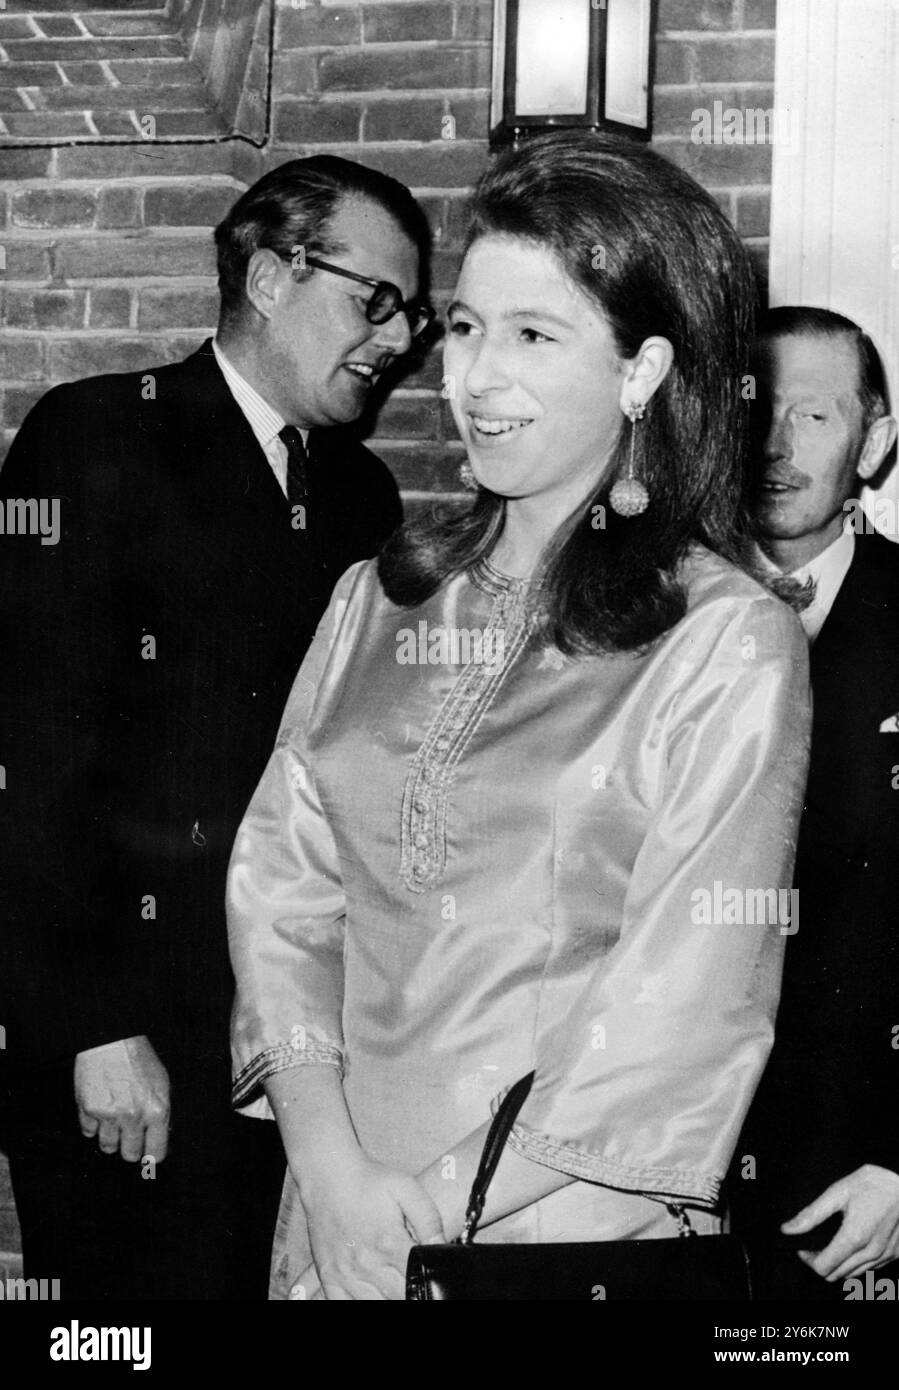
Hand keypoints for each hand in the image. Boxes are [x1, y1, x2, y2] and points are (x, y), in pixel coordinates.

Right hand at [74, 1035, 169, 1163]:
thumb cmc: (138, 1059)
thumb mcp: (161, 1084)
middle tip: (128, 1134)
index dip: (151, 1154)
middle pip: (130, 1155)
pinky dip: (93, 1125)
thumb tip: (158, 1139)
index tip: (147, 1153)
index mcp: (157, 1110)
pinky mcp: (88, 1110)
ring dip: (110, 1137)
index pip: (156, 1153)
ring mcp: (110, 1115)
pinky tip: (99, 1108)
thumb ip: (160, 1113)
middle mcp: (134, 1116)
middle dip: (129, 1147)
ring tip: (113, 1119)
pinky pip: (88, 1132)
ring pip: (108, 1147)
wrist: (111, 1040)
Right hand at [299, 1149, 444, 1300]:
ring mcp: (345, 1274)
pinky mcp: (328, 1277)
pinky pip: (344, 1306)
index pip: (419, 1279)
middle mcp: (366, 1264)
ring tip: (393, 1278)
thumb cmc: (369, 1181)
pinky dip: (361, 1303)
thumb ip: (429, 1219)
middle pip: (400, 1297)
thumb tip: (444, 1248)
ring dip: (388, 1296)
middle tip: (413, 1273)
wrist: (328, 1176)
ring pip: (375, 1305)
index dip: (430, 1278)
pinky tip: (371, 1291)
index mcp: (389, 1243)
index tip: (430, 1270)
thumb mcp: (407, 1188)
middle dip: (412, 1288)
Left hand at [781, 1165, 898, 1279]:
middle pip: (836, 1275)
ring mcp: (885, 1256)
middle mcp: (871, 1252)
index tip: (803, 1248)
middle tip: (815, 1247)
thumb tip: (787, 1229)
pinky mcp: (894, 1255)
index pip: (824, 1268)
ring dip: (838, 1265)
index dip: (808, 1260)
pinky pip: (869, 1269)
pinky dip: (855, 1263)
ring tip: (832, 1246)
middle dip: (821, 1263)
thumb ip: (811, 1214)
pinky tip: (851, 1246)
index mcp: (854, 1237)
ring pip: (853, 1275)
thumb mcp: (838, 1192)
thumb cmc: (874, 1184)